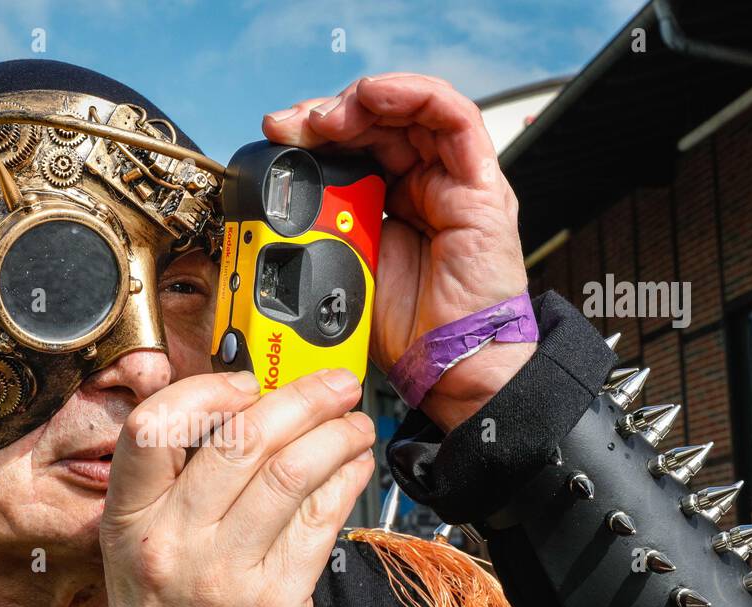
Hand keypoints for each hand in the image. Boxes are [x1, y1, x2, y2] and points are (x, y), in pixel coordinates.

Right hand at [99, 368, 376, 606]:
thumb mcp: (138, 552)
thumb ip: (176, 489)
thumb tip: (244, 418)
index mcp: (130, 521)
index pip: (151, 429)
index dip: (204, 392)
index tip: (245, 384)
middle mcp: (173, 540)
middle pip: (240, 440)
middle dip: (300, 397)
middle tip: (333, 383)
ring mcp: (225, 571)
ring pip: (290, 472)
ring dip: (335, 433)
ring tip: (354, 422)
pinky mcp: (276, 599)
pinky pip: (320, 520)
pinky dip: (347, 479)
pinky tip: (356, 464)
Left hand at [262, 73, 534, 428]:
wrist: (446, 366)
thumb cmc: (404, 332)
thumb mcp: (340, 269)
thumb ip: (317, 232)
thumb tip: (271, 211)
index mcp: (389, 203)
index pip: (353, 145)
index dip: (313, 133)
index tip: (276, 136)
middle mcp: (423, 185)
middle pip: (377, 122)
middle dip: (328, 114)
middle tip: (291, 125)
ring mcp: (452, 182)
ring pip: (411, 110)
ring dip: (363, 100)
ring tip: (326, 116)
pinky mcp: (480, 185)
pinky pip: (453, 118)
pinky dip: (413, 95)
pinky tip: (374, 97)